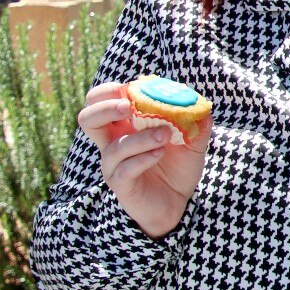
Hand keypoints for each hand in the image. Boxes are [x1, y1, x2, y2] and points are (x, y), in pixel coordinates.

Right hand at [76, 82, 210, 238]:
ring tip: (166, 135)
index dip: (108, 90)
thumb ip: (197, 123)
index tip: (131, 87)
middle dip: (105, 108)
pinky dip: (144, 158)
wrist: (178, 203)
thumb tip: (201, 105)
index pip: (99, 101)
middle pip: (87, 119)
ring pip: (114, 147)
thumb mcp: (192, 141)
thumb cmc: (177, 167)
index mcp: (123, 126)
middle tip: (128, 106)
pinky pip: (125, 170)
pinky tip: (160, 154)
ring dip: (141, 138)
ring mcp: (114, 165)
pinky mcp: (122, 184)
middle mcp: (113, 143)